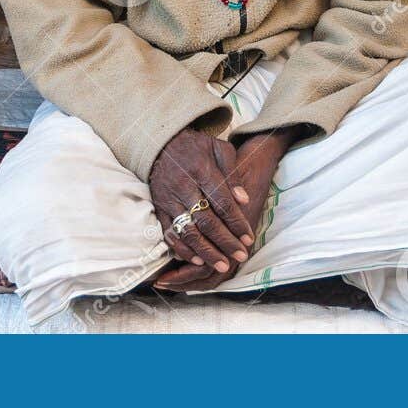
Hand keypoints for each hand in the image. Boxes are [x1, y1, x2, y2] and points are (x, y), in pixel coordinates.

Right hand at [147, 128, 254, 279]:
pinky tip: (198, 259)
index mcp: (202, 170)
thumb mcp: (220, 149)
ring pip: (188, 231)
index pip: (222, 202)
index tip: (249, 239)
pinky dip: (183, 248)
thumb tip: (243, 200)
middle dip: (225, 242)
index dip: (237, 222)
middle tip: (240, 257)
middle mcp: (183, 186)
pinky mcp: (158, 207)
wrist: (162, 142)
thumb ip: (233, 173)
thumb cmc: (197, 147)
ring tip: (222, 265)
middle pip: (206, 220)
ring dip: (206, 251)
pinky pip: (169, 233)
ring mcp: (169, 198)